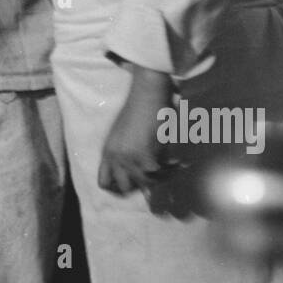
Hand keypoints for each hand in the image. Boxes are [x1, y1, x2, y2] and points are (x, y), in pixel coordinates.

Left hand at [98, 66, 177, 196]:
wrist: (147, 94)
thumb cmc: (139, 108)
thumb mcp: (123, 134)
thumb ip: (126, 153)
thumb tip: (141, 172)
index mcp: (107, 151)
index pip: (104, 182)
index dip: (118, 188)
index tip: (135, 185)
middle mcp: (115, 157)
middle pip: (125, 188)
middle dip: (142, 186)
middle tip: (156, 177)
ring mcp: (129, 159)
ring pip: (146, 183)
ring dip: (161, 178)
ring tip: (172, 167)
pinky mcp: (145, 156)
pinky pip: (160, 174)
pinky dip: (171, 170)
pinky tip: (179, 162)